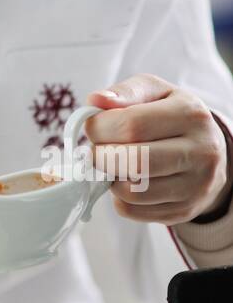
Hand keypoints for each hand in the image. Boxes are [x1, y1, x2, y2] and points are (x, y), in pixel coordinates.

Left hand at [83, 75, 231, 224]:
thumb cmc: (173, 116)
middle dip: (101, 156)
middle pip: (133, 161)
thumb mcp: (155, 92)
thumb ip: (125, 92)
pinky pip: (133, 211)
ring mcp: (195, 186)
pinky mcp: (183, 211)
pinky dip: (118, 198)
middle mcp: (200, 152)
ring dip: (109, 178)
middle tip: (97, 149)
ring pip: (131, 191)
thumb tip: (94, 100)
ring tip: (114, 164)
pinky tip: (126, 180)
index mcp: (190, 115)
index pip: (131, 125)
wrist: (209, 151)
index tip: (92, 127)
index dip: (99, 128)